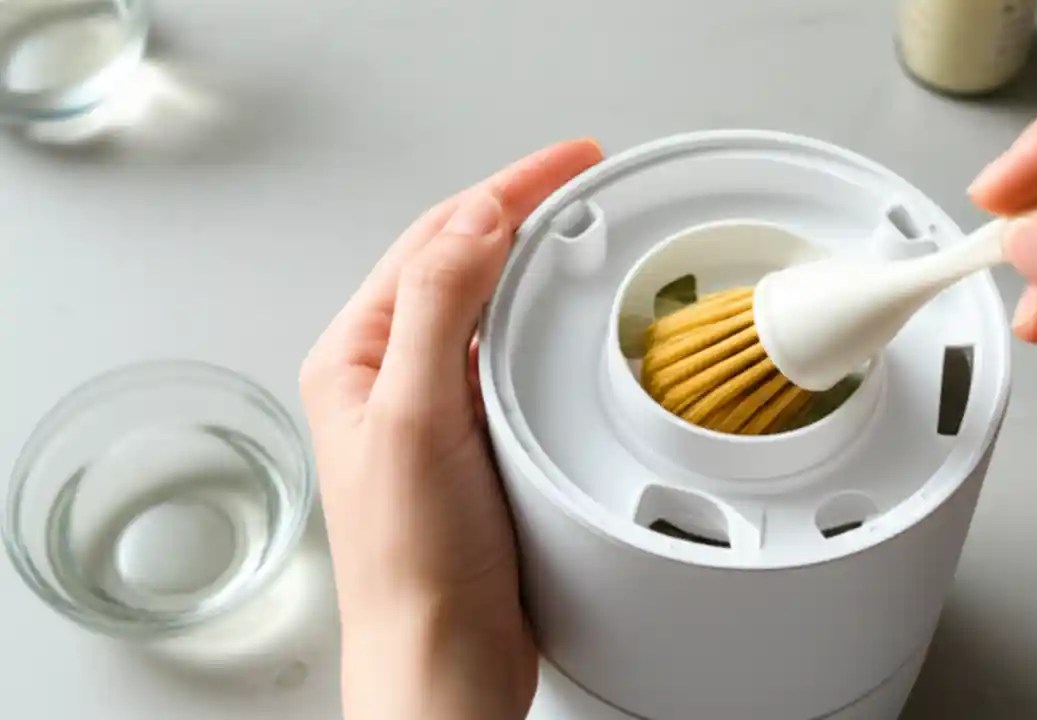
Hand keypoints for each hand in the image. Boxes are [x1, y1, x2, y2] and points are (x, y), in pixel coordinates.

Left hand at [299, 139, 603, 719]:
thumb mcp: (413, 420)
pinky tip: (562, 319)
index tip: (564, 163)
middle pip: (457, 263)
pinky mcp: (475, 444)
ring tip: (574, 229)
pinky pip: (507, 357)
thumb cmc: (414, 568)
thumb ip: (439, 313)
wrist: (443, 664)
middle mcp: (391, 379)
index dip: (503, 191)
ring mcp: (435, 410)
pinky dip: (538, 322)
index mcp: (357, 360)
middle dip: (517, 211)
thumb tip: (472, 223)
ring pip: (484, 308)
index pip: (434, 242)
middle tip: (579, 179)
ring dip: (528, 261)